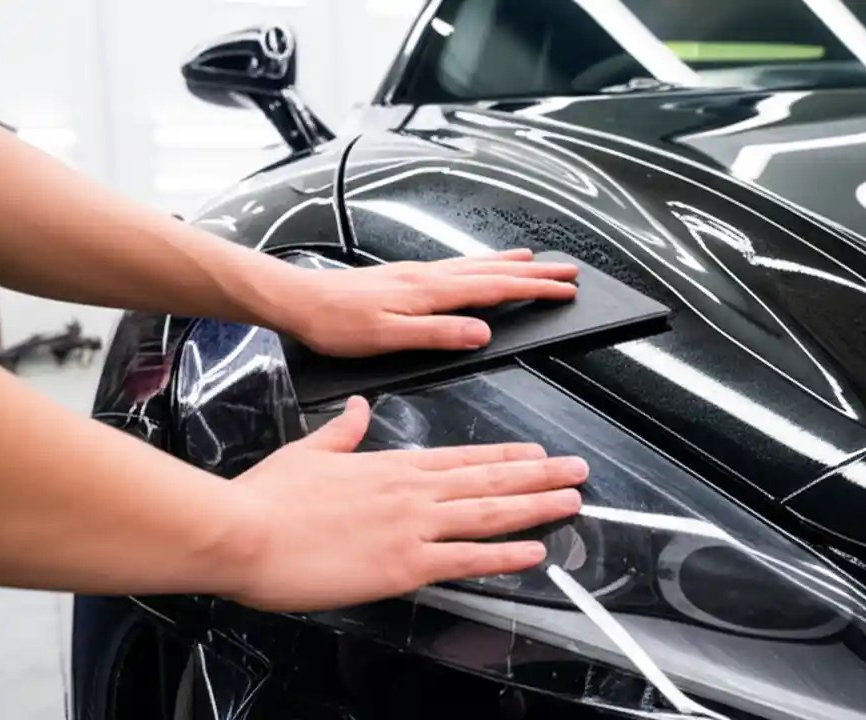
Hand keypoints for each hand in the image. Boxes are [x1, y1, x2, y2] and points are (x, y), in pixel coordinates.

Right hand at [223, 396, 586, 611]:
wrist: (240, 530)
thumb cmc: (267, 497)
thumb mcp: (309, 450)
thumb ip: (343, 431)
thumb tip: (359, 411)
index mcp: (392, 465)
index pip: (463, 457)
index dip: (506, 456)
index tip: (536, 453)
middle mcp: (412, 492)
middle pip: (489, 480)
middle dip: (539, 476)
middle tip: (577, 471)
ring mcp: (412, 527)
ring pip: (490, 512)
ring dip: (536, 506)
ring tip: (572, 500)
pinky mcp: (404, 565)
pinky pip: (467, 559)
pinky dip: (504, 555)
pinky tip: (534, 551)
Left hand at [281, 249, 578, 356]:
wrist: (298, 300)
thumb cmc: (337, 324)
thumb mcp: (389, 338)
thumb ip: (439, 334)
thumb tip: (483, 333)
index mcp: (430, 292)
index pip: (496, 289)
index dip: (534, 290)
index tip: (566, 290)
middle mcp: (429, 277)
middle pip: (494, 271)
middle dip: (535, 272)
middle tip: (568, 271)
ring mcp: (417, 273)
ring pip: (476, 265)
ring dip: (510, 264)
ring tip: (536, 261)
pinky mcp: (405, 276)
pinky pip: (457, 266)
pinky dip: (481, 264)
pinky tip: (479, 267)